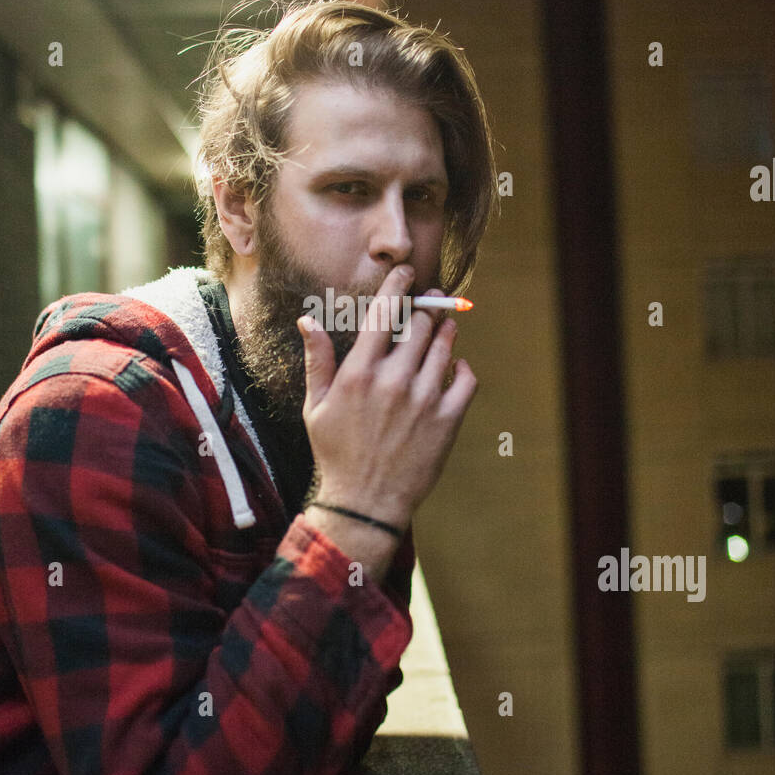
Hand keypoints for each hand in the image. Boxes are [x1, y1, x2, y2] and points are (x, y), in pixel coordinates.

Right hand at [297, 265, 477, 526]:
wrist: (365, 501)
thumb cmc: (336, 453)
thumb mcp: (317, 406)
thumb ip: (317, 361)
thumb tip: (307, 321)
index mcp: (360, 373)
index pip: (383, 313)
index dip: (398, 286)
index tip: (407, 272)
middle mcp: (393, 380)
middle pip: (419, 325)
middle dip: (425, 311)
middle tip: (429, 305)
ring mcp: (423, 399)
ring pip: (444, 347)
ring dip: (445, 332)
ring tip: (444, 328)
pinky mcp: (447, 420)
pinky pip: (466, 379)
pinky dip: (463, 369)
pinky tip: (455, 369)